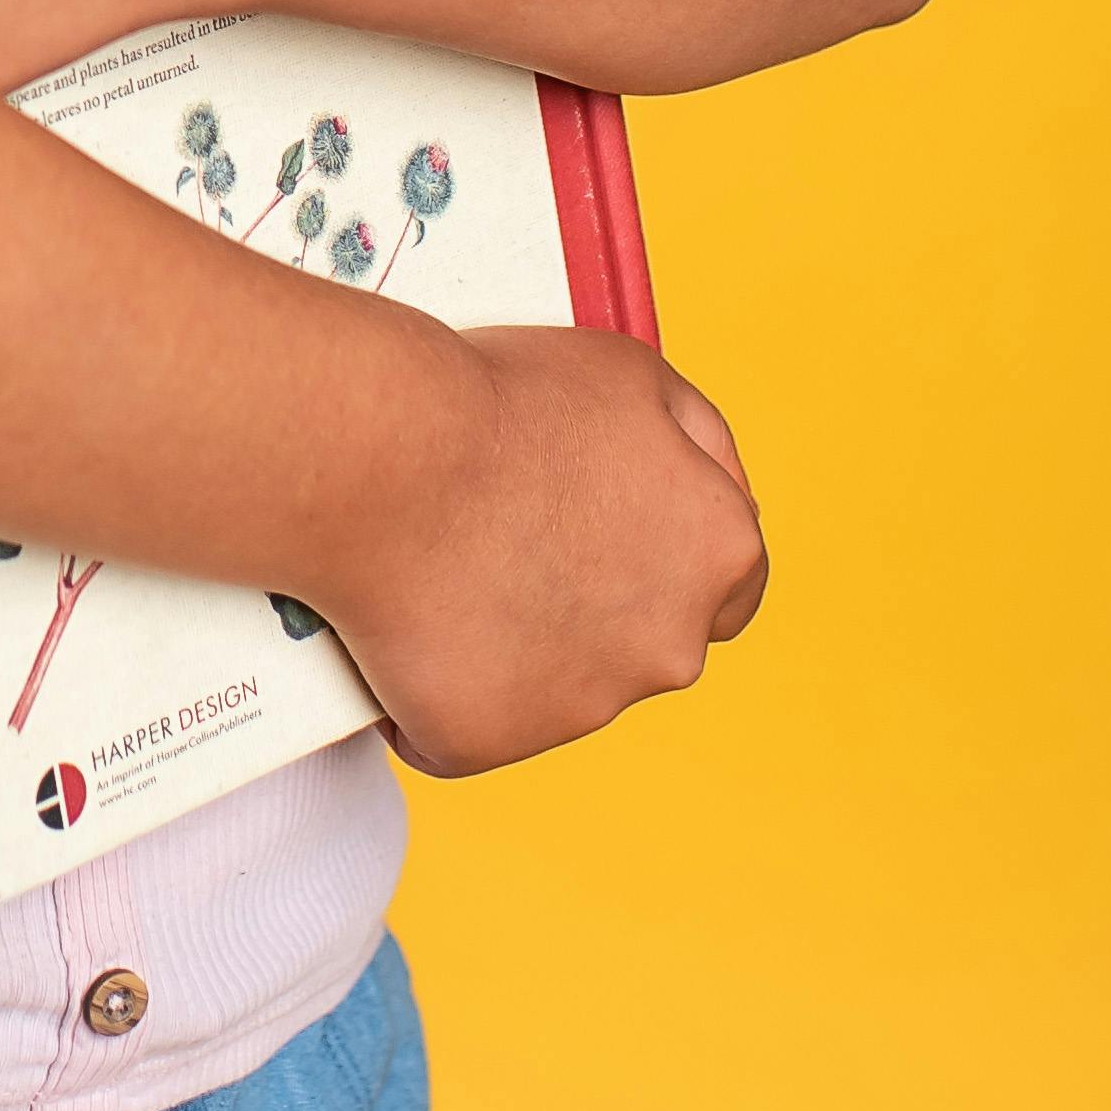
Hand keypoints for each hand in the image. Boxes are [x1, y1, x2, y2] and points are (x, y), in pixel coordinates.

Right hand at [329, 325, 769, 777]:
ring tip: (444, 572)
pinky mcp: (485, 740)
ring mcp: (579, 708)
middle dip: (593, 609)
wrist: (378, 460)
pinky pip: (460, 727)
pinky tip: (403, 625)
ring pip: (552, 692)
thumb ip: (693, 441)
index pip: (732, 589)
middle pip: (644, 645)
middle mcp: (668, 648)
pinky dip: (434, 688)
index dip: (668, 559)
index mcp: (719, 551)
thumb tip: (700, 491)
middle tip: (511, 544)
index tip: (609, 538)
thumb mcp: (632, 370)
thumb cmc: (498, 402)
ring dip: (513, 647)